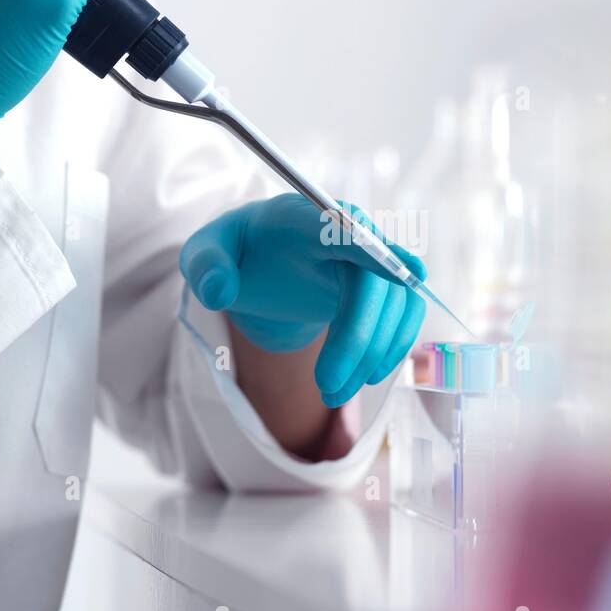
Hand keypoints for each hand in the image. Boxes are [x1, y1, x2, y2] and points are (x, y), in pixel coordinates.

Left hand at [180, 194, 426, 407]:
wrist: (260, 264)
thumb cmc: (234, 253)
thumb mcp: (203, 253)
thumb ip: (204, 266)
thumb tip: (220, 291)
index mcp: (302, 218)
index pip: (344, 229)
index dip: (374, 251)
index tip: (406, 276)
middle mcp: (347, 231)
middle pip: (373, 280)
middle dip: (357, 338)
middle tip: (327, 388)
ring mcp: (369, 258)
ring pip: (396, 303)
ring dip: (374, 353)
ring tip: (334, 393)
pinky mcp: (380, 286)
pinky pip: (404, 314)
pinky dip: (391, 348)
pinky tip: (365, 377)